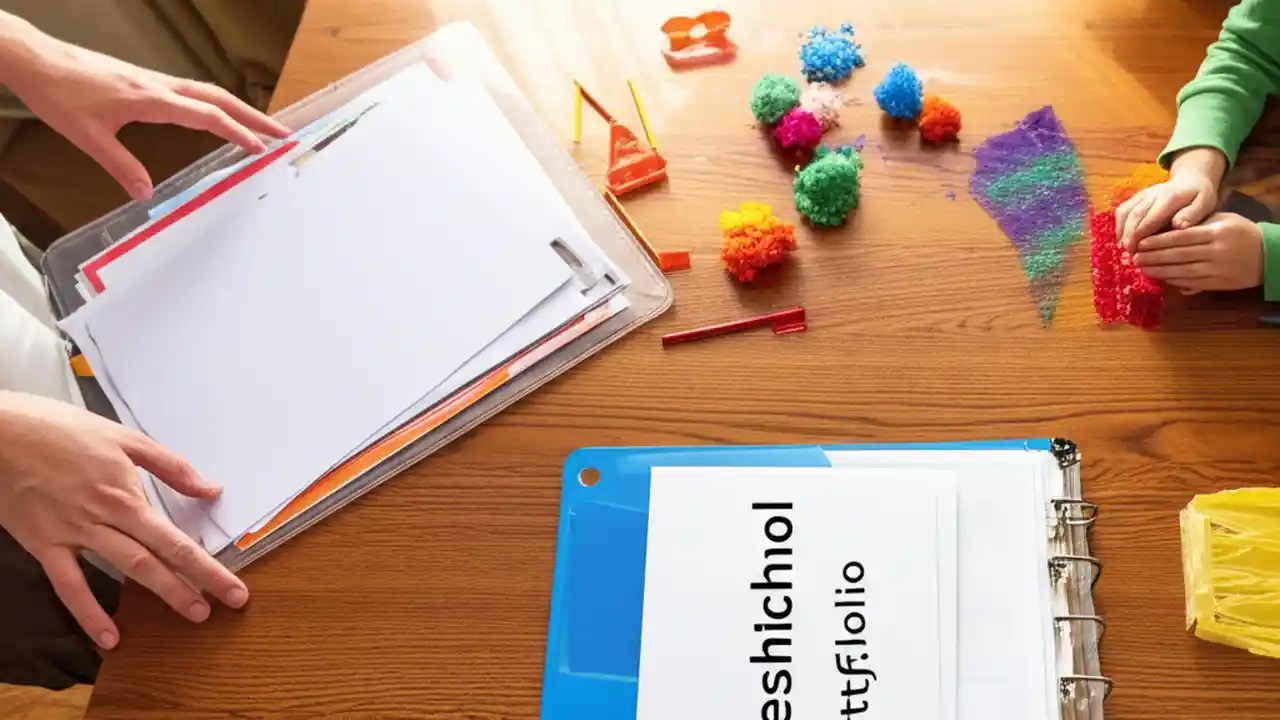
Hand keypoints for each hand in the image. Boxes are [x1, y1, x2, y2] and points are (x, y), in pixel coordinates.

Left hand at [0, 12, 288, 200]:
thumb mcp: (87, 136)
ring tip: (262, 126)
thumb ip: (120, 165)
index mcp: (151, 98)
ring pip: (209, 92)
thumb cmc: (58, 92)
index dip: (237, 132)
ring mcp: (154, 81)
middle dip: (254, 117)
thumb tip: (146, 194)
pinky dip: (215, 104)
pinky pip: (192, 91)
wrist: (36, 59)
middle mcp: (159, 86)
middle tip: (282, 134)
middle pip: (220, 99)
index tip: (261, 148)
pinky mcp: (146, 81)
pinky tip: (217, 115)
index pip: (207, 116)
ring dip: (238, 108)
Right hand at [0, 391, 247, 649]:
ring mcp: (73, 533)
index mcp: (127, 494)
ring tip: (191, 614)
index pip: (176, 538)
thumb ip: (170, 467)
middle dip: (195, 584)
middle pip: (158, 558)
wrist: (0, 433)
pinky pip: (69, 585)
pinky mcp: (43, 544)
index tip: (233, 587)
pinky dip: (88, 613)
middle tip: (226, 606)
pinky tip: (108, 637)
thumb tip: (211, 489)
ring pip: (125, 569)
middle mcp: (105, 518)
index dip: (207, 566)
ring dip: (161, 593)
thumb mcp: (124, 438)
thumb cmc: (60, 430)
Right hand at [1116, 147, 1225, 251]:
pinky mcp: (1136, 197)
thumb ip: (1193, 214)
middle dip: (1128, 234)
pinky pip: (1123, 210)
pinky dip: (1119, 225)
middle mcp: (1152, 193)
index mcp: (1170, 197)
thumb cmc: (1199, 196)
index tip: (1136, 249)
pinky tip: (1123, 239)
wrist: (1190, 179)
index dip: (1141, 233)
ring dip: (1121, 230)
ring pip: (1125, 211)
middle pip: (1134, 214)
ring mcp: (1142, 194)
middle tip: (1128, 251)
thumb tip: (1178, 225)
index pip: (1150, 216)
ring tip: (1123, 247)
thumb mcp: (1205, 203)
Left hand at [1131, 212, 1262, 292]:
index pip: (1181, 237)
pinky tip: (1161, 277)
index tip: (1140, 243)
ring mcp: (1218, 269)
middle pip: (1178, 255)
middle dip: (1154, 257)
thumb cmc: (1240, 232)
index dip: (1158, 241)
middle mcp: (1216, 251)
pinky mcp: (1220, 283)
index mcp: (1216, 232)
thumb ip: (1197, 223)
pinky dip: (1175, 280)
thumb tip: (1168, 229)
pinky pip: (1192, 282)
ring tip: (1142, 268)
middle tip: (1134, 258)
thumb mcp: (1223, 219)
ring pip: (1183, 271)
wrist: (1269, 254)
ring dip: (1160, 271)